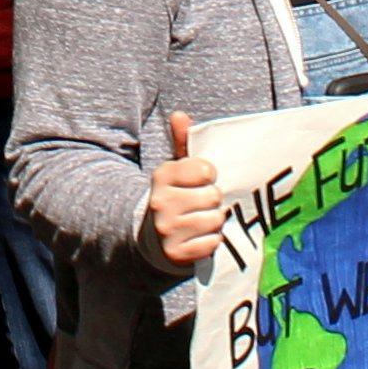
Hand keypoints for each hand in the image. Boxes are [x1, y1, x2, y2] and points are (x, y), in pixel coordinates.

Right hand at [146, 112, 225, 265]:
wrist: (152, 238)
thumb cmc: (175, 198)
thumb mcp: (175, 170)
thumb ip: (182, 142)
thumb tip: (180, 115)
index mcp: (162, 176)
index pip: (206, 170)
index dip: (210, 176)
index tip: (202, 181)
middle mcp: (160, 202)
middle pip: (214, 196)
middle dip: (213, 201)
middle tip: (201, 205)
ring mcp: (167, 229)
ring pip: (215, 220)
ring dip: (214, 222)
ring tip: (201, 220)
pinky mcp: (176, 253)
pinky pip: (212, 242)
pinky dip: (211, 241)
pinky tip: (199, 238)